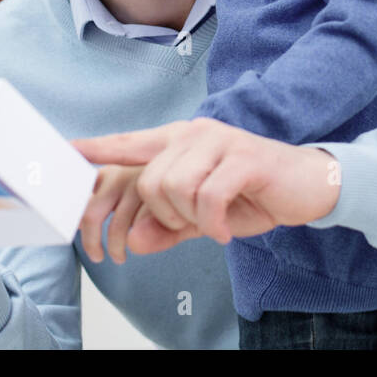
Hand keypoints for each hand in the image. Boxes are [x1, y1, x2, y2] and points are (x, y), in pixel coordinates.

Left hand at [71, 118, 340, 249]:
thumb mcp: (204, 219)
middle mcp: (197, 133)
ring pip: (174, 187)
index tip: (66, 150)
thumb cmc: (255, 195)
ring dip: (191, 218)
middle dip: (166, 215)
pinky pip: (207, 197)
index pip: (130, 143)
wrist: (310, 186)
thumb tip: (133, 243)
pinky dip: (213, 224)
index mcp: (182, 141)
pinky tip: (225, 231)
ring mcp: (222, 142)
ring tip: (213, 222)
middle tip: (195, 224)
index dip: (97, 148)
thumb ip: (167, 228)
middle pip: (149, 181)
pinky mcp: (244, 159)